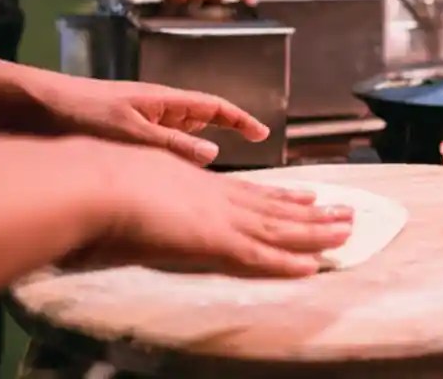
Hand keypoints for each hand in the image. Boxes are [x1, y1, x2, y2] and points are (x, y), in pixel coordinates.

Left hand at [34, 77, 268, 164]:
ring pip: (181, 139)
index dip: (241, 119)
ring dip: (194, 154)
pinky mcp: (126, 136)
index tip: (263, 134)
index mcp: (166, 101)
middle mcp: (159, 109)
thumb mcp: (132, 132)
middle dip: (223, 137)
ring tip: (205, 180)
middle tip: (240, 162)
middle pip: (202, 122)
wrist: (39, 107)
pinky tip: (168, 182)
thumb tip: (214, 154)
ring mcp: (143, 122)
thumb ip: (173, 145)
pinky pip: (161, 149)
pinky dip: (171, 163)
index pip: (215, 106)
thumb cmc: (84, 112)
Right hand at [68, 142, 353, 276]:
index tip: (308, 195)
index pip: (250, 193)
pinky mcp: (215, 241)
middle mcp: (217, 198)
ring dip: (315, 233)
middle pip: (275, 207)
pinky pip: (261, 256)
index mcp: (198, 183)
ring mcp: (219, 219)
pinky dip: (288, 262)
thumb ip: (144, 190)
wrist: (96, 182)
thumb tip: (134, 198)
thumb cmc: (100, 180)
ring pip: (280, 229)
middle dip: (312, 212)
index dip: (282, 196)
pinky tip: (313, 265)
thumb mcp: (130, 176)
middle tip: (345, 211)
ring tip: (347, 232)